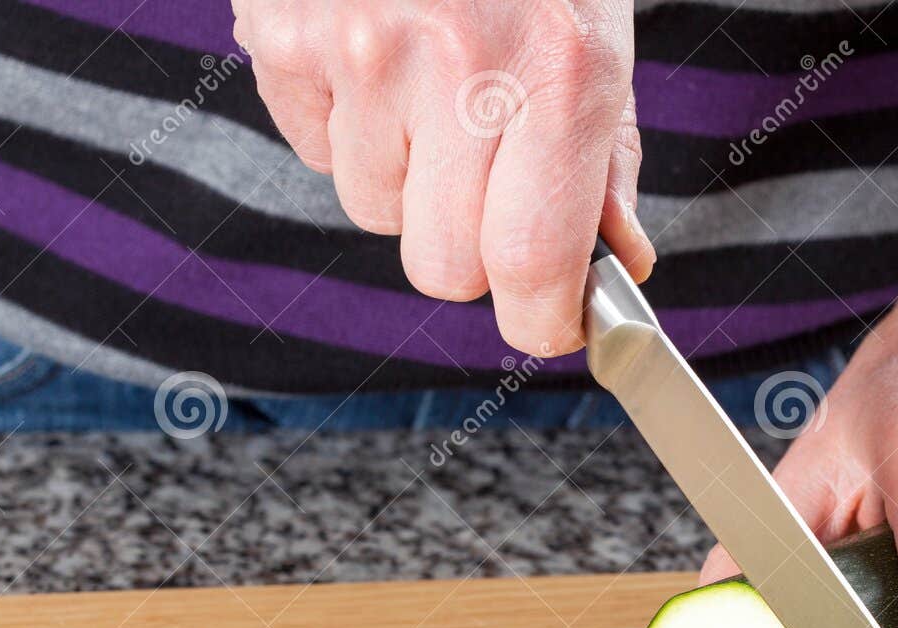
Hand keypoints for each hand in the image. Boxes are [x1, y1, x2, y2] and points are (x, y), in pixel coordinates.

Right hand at [234, 0, 653, 353]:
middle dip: (468, 249)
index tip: (548, 321)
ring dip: (404, 178)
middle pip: (443, 267)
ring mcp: (361, 50)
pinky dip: (345, 125)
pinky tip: (374, 55)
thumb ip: (604, 162)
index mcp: (558, 71)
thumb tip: (613, 268)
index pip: (533, 264)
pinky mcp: (284, 34)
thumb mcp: (598, 38)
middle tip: (484, 184)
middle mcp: (459, 67)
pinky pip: (313, 149)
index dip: (541, 319)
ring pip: (375, 210)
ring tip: (426, 86)